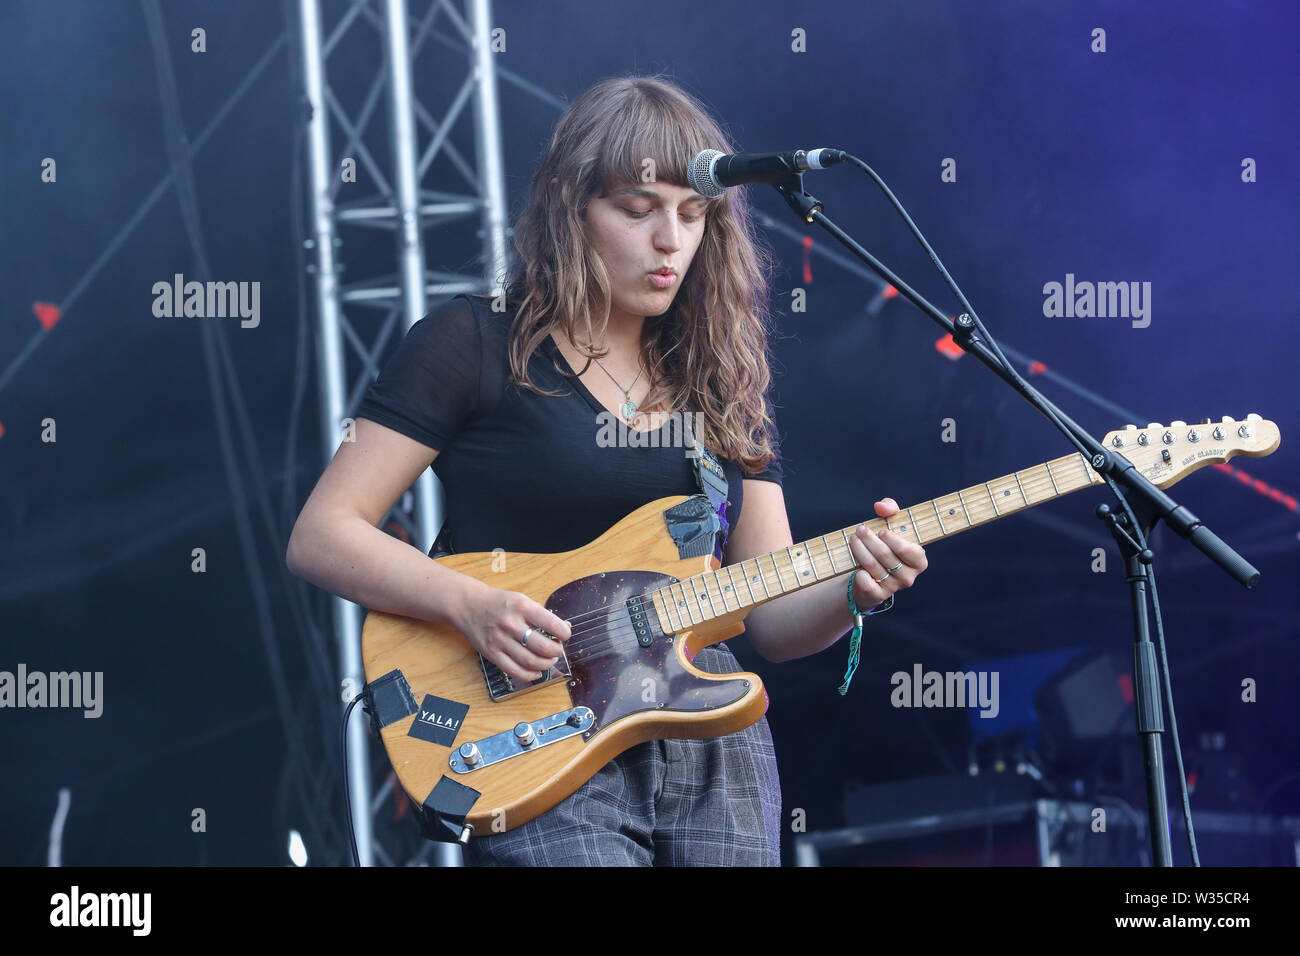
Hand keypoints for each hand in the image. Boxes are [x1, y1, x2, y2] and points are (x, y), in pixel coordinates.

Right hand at [453, 582, 572, 681]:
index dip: (564, 633)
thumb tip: (564, 628)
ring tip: (549, 660)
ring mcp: (500, 640)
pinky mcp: (492, 653)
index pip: (552, 624)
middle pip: (542, 647)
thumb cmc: (498, 603)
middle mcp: (511, 624)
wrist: (469, 606)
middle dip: (557, 651)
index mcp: (522, 607)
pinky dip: (529, 675)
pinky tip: (536, 672)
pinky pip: (514, 671)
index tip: (565, 635)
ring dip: (546, 665)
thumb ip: (542, 615)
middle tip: (557, 650)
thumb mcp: (522, 600)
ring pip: (530, 662)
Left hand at [847, 497, 927, 609]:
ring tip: (853, 539)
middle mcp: (908, 576)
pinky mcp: (877, 595)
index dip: (893, 540)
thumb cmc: (886, 545)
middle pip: (885, 555)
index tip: (881, 531)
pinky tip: (856, 565)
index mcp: (918, 560)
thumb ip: (890, 509)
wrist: (873, 574)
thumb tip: (880, 506)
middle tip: (860, 529)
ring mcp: (893, 587)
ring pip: (872, 565)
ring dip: (859, 550)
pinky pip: (866, 582)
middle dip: (869, 540)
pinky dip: (859, 572)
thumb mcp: (891, 524)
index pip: (908, 551)